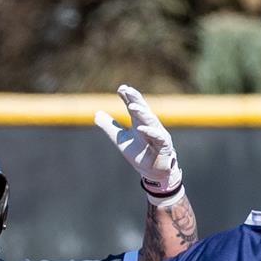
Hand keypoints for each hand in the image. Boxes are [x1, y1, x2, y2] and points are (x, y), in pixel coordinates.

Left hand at [93, 84, 181, 198]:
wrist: (152, 172)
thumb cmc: (139, 153)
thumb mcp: (120, 139)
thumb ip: (109, 127)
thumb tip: (96, 113)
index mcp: (139, 121)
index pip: (133, 106)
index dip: (128, 97)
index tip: (121, 89)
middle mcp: (149, 125)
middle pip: (142, 109)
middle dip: (136, 99)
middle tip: (128, 90)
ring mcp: (158, 134)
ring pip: (150, 120)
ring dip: (142, 113)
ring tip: (132, 106)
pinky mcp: (164, 145)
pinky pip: (157, 137)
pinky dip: (149, 132)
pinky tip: (140, 128)